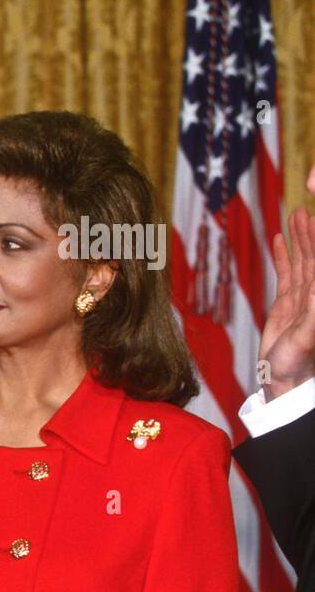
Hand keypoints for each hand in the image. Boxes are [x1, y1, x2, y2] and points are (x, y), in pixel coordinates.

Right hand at [259, 204, 314, 400]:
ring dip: (299, 238)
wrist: (283, 382)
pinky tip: (279, 240)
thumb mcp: (307, 334)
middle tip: (304, 209)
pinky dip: (282, 256)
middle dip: (311, 232)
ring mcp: (302, 298)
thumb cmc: (297, 364)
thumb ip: (312, 309)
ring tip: (295, 216)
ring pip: (302, 261)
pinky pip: (285, 274)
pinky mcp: (286, 304)